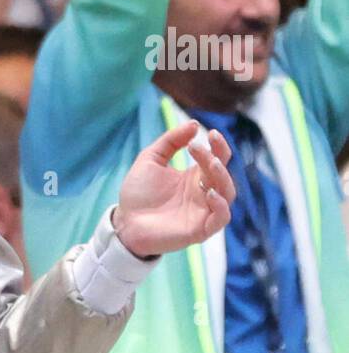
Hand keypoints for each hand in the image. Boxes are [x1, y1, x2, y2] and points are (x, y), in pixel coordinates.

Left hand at [114, 120, 234, 257]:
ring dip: (222, 177)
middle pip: (223, 174)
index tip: (211, 133)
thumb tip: (194, 124)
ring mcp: (204, 211)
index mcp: (195, 176)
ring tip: (211, 164)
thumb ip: (171, 141)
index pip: (217, 158)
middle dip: (216, 158)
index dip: (218, 146)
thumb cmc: (138, 193)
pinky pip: (221, 218)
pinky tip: (211, 194)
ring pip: (228, 193)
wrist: (124, 222)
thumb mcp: (151, 159)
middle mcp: (204, 192)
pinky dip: (221, 206)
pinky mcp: (201, 229)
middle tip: (198, 149)